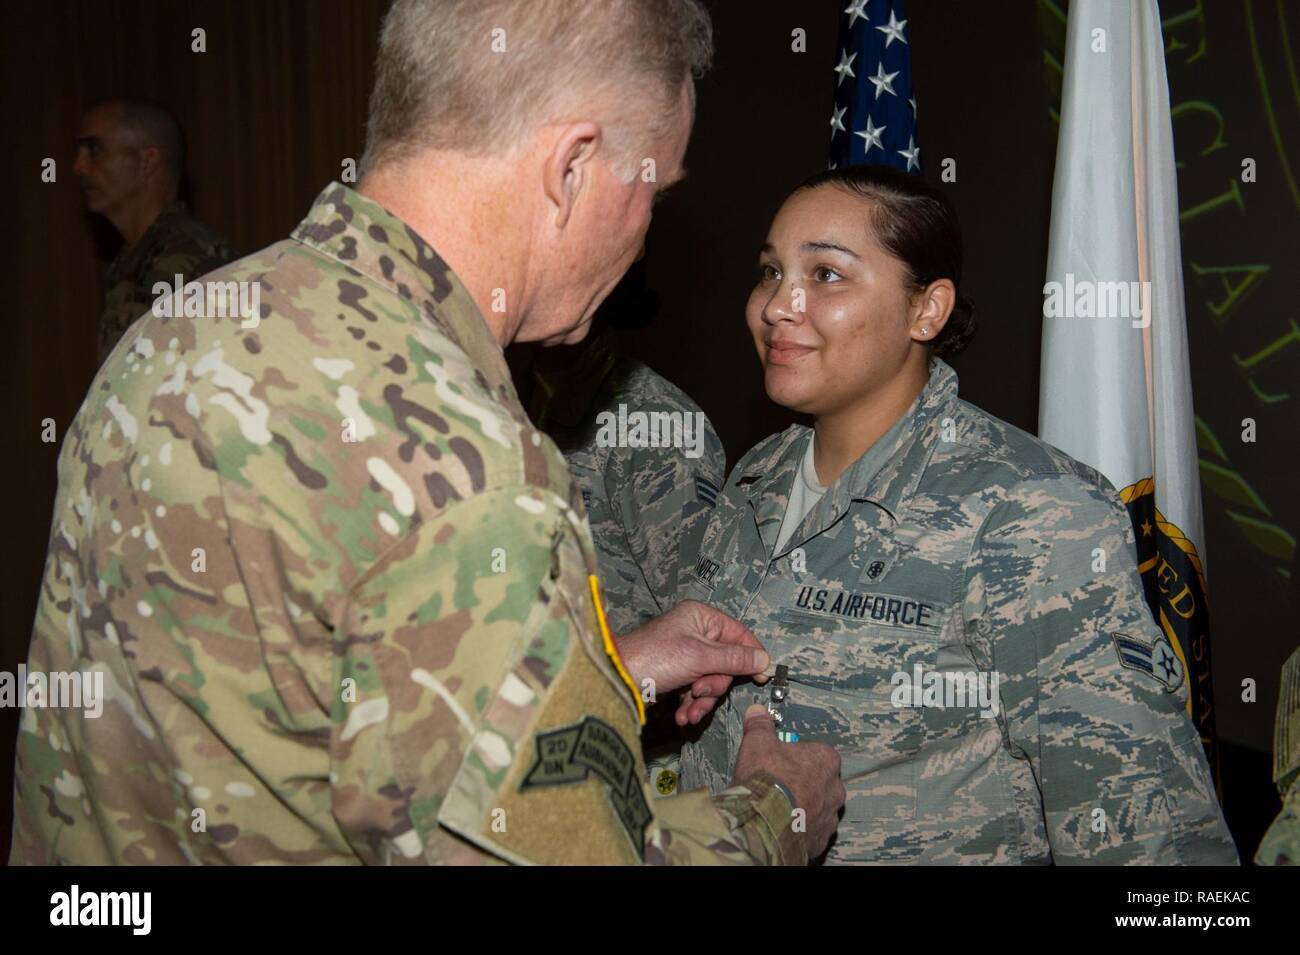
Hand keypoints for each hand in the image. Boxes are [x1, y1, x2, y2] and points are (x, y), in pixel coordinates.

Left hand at [613, 600, 768, 724]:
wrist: (616, 680)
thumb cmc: (655, 659)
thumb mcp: (699, 657)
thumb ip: (734, 659)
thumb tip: (764, 659)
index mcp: (701, 617)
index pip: (739, 634)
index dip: (751, 656)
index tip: (762, 678)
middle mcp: (694, 632)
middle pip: (725, 662)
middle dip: (715, 684)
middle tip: (700, 691)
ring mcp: (684, 654)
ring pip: (711, 679)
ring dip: (703, 699)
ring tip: (690, 711)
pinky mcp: (675, 673)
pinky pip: (695, 689)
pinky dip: (691, 704)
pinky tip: (682, 716)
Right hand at [733, 705, 843, 858]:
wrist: (764, 822)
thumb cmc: (767, 778)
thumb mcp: (758, 743)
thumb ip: (760, 725)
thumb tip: (757, 711)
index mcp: (826, 760)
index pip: (818, 753)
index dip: (799, 756)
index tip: (783, 759)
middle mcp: (835, 789)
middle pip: (822, 781)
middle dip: (804, 783)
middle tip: (780, 784)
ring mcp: (829, 817)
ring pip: (819, 808)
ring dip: (804, 807)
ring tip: (778, 808)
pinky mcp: (820, 841)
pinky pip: (812, 831)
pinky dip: (800, 829)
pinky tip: (782, 825)